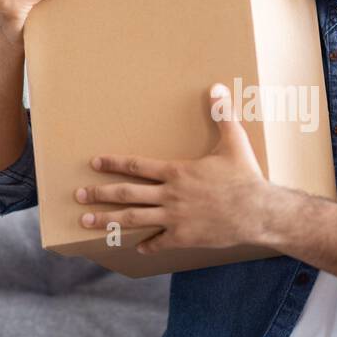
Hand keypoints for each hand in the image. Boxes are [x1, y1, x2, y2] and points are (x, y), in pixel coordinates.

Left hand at [74, 83, 269, 254]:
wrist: (258, 211)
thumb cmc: (245, 177)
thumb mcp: (234, 141)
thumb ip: (222, 115)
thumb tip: (217, 87)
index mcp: (176, 172)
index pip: (136, 165)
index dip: (113, 163)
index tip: (95, 163)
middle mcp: (169, 195)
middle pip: (126, 194)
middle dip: (99, 194)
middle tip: (78, 195)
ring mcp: (174, 217)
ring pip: (133, 219)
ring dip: (107, 220)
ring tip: (86, 221)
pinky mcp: (184, 237)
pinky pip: (159, 241)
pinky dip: (147, 244)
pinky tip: (136, 248)